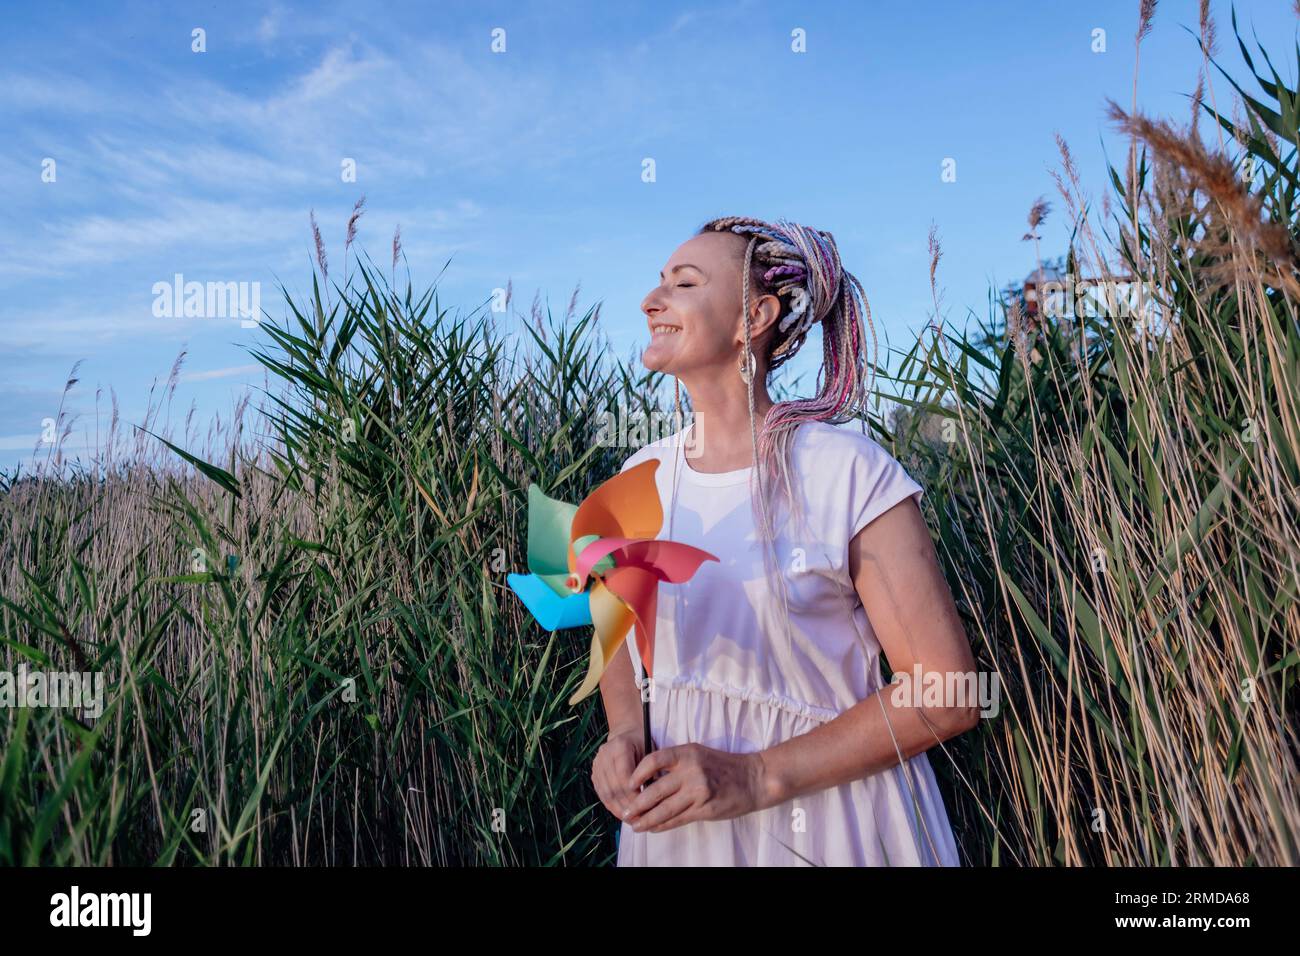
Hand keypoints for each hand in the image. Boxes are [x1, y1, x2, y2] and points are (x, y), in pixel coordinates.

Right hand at [591, 727, 646, 819]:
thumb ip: (651, 771)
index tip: (646, 808)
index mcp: (620, 746)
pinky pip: (602, 794)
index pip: (625, 776)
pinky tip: (623, 815)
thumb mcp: (651, 751)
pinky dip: (612, 806)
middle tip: (641, 820)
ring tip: (633, 821)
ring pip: (606, 793)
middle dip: (628, 806)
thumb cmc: (643, 743)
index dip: (634, 795)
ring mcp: (597, 765)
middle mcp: (604, 755)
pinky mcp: (594, 774)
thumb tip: (654, 797)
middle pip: (614, 787)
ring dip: (619, 810)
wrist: (625, 734)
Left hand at [622, 743, 770, 832]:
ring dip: (647, 819)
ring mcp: (699, 791)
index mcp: (687, 752)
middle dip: (637, 804)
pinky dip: (663, 825)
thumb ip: (675, 763)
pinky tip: (653, 828)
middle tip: (625, 812)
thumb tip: (647, 779)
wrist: (753, 779)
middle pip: (656, 790)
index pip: (654, 760)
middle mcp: (692, 770)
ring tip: (635, 825)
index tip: (629, 784)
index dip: (638, 773)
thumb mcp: (698, 754)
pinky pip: (678, 819)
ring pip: (665, 809)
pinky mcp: (705, 808)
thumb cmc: (723, 766)